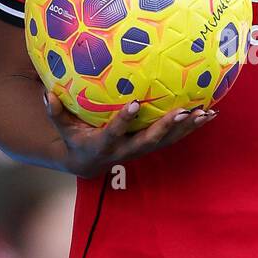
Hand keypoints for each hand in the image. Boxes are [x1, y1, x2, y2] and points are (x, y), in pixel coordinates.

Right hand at [43, 94, 215, 176]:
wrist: (89, 163)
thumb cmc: (74, 138)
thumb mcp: (62, 127)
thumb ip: (56, 112)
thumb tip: (46, 93)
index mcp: (105, 144)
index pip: (114, 132)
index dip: (124, 120)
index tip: (134, 104)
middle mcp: (127, 150)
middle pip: (150, 140)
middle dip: (167, 127)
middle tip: (184, 111)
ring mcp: (142, 149)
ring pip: (168, 140)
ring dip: (188, 128)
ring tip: (207, 112)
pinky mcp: (153, 145)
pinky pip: (175, 136)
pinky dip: (192, 126)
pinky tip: (210, 112)